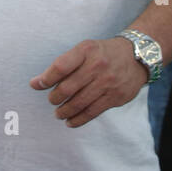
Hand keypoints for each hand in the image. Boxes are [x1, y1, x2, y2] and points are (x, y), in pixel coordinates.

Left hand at [30, 37, 146, 127]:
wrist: (136, 57)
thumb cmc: (102, 54)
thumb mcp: (84, 50)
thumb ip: (61, 65)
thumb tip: (35, 83)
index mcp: (87, 50)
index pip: (61, 66)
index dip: (46, 78)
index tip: (37, 85)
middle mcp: (98, 65)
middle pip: (68, 87)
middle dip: (55, 97)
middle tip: (51, 100)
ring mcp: (108, 82)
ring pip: (79, 102)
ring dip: (64, 111)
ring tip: (58, 113)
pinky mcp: (115, 97)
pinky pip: (92, 112)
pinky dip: (78, 119)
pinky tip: (70, 121)